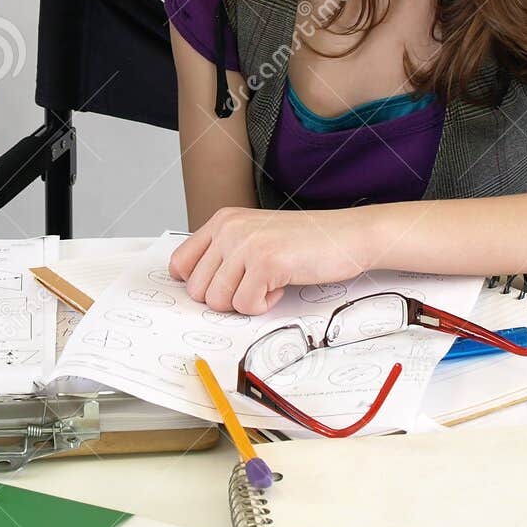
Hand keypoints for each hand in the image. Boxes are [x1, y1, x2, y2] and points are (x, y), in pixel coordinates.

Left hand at [168, 206, 378, 314]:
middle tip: (253, 286)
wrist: (346, 236)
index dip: (198, 285)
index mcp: (222, 221)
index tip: (222, 289)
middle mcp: (228, 228)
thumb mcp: (254, 238)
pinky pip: (246, 306)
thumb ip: (224, 255)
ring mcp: (245, 244)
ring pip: (218, 301)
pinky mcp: (265, 262)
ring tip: (268, 283)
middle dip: (226, 298)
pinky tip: (281, 285)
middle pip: (197, 290)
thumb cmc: (303, 242)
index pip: (180, 264)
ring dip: (245, 302)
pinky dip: (264, 305)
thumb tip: (195, 289)